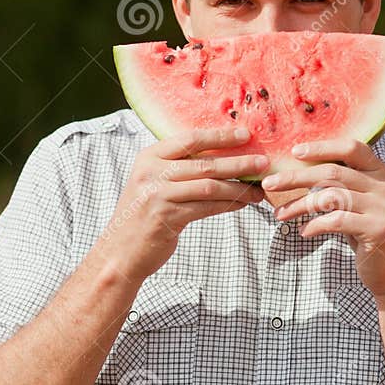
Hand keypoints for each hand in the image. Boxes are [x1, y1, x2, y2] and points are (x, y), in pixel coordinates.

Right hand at [101, 127, 266, 281]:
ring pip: (209, 187)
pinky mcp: (165, 217)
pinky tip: (243, 204)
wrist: (120, 250)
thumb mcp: (155, 181)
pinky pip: (206, 208)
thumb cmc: (145, 213)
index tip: (246, 134)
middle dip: (238, 163)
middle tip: (264, 162)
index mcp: (150, 156)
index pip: (190, 138)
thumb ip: (181, 166)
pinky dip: (228, 205)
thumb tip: (226, 154)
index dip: (220, 136)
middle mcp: (151, 171)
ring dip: (238, 188)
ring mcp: (156, 194)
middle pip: (205, 164)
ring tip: (259, 190)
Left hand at [262, 139, 384, 306]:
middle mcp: (384, 185)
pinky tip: (304, 232)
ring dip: (299, 205)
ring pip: (330, 196)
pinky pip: (336, 221)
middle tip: (270, 183)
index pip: (351, 147)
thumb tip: (297, 171)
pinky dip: (315, 225)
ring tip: (281, 215)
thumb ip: (340, 185)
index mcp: (380, 172)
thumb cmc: (366, 232)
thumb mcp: (357, 203)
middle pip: (333, 172)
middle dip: (296, 177)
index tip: (294, 151)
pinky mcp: (376, 229)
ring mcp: (382, 207)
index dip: (322, 147)